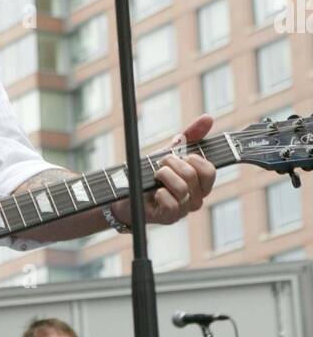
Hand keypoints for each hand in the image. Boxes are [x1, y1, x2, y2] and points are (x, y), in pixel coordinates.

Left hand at [111, 114, 216, 229]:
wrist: (127, 193)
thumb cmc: (151, 174)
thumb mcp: (170, 152)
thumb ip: (190, 136)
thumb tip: (208, 118)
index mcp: (200, 184)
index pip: (210, 170)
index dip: (193, 159)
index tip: (180, 156)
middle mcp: (196, 198)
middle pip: (192, 175)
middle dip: (171, 163)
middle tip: (160, 165)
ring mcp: (184, 210)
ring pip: (182, 187)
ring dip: (163, 176)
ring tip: (155, 176)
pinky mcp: (169, 218)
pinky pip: (171, 203)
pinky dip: (159, 194)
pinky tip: (153, 192)